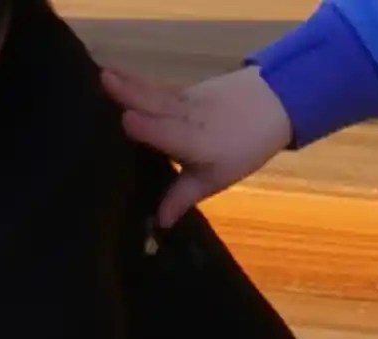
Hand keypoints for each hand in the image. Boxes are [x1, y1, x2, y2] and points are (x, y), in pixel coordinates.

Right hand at [101, 65, 292, 227]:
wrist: (275, 103)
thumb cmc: (244, 146)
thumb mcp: (215, 178)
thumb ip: (182, 196)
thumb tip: (158, 223)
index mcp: (195, 141)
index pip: (169, 133)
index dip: (148, 128)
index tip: (125, 120)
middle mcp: (187, 116)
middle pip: (157, 104)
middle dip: (131, 93)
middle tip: (103, 80)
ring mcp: (186, 98)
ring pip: (155, 92)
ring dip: (130, 83)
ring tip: (103, 75)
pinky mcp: (185, 88)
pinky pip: (158, 89)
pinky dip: (136, 84)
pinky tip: (117, 79)